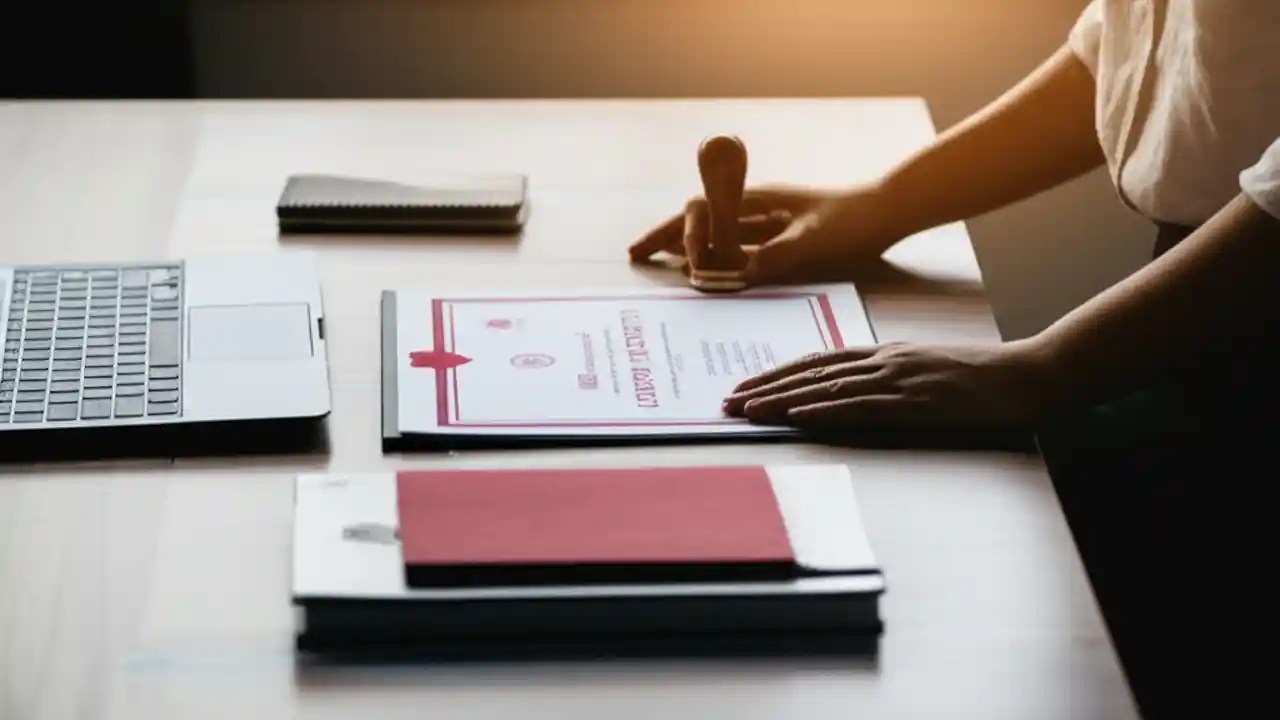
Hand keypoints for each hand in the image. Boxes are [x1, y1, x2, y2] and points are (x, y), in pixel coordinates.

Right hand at [628, 183, 904, 285]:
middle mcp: (753, 210)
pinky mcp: (776, 243)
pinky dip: (714, 262)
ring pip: (712, 235)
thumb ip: (777, 255)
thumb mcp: (814, 239)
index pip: (700, 209)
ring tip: (659, 264)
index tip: (674, 258)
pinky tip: (703, 276)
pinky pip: (735, 252)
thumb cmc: (852, 219)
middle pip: (697, 219)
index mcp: (755, 201)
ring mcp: (763, 227)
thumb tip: (738, 274)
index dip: (677, 230)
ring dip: (686, 248)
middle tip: (637, 255)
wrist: (885, 215)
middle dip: (666, 235)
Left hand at [721, 341, 1055, 429]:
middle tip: (727, 400)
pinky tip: (797, 415)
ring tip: (747, 410)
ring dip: (782, 399)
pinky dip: (824, 410)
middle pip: (811, 371)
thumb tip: (851, 391)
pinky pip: (860, 407)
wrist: (1027, 376)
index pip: (817, 359)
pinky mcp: (916, 402)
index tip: (745, 384)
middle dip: (765, 386)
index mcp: (884, 351)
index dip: (777, 372)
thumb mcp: (925, 368)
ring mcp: (899, 379)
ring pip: (826, 388)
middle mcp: (884, 360)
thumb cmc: (979, 376)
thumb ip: (888, 376)